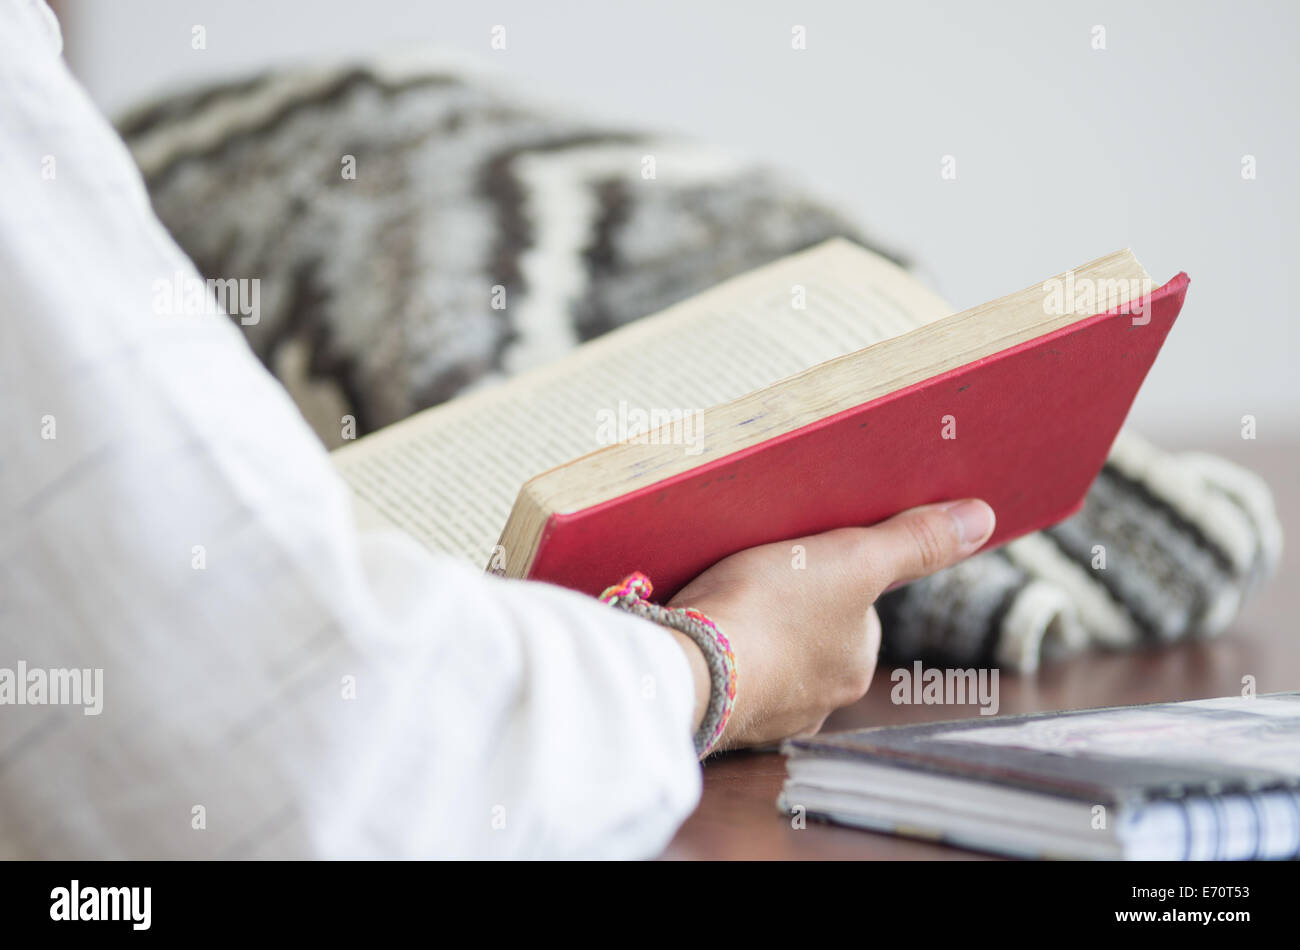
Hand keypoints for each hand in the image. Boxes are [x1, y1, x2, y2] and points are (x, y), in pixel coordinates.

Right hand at [667, 499, 995, 751]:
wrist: (690, 667)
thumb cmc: (773, 608)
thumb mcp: (852, 558)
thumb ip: (915, 541)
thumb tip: (983, 518)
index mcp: (853, 665)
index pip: (856, 611)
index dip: (833, 575)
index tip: (800, 556)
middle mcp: (818, 701)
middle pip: (812, 635)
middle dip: (789, 607)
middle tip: (756, 572)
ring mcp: (764, 714)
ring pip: (767, 659)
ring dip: (750, 633)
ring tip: (722, 600)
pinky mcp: (716, 716)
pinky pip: (725, 676)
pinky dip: (718, 656)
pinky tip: (699, 633)